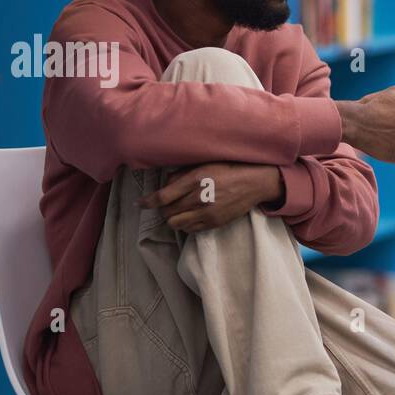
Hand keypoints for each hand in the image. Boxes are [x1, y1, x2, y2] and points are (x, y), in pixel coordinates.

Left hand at [137, 162, 280, 232]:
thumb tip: (165, 183)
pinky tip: (189, 217)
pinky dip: (185, 225)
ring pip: (176, 224)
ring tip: (176, 212)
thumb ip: (182, 174)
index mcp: (194, 180)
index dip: (147, 202)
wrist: (254, 183)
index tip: (139, 204)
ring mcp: (207, 213)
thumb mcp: (204, 164)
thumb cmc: (229, 169)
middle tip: (164, 205)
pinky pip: (190, 229)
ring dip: (172, 219)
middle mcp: (199, 198)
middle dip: (161, 210)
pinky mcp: (214, 222)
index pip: (163, 196)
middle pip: (167, 212)